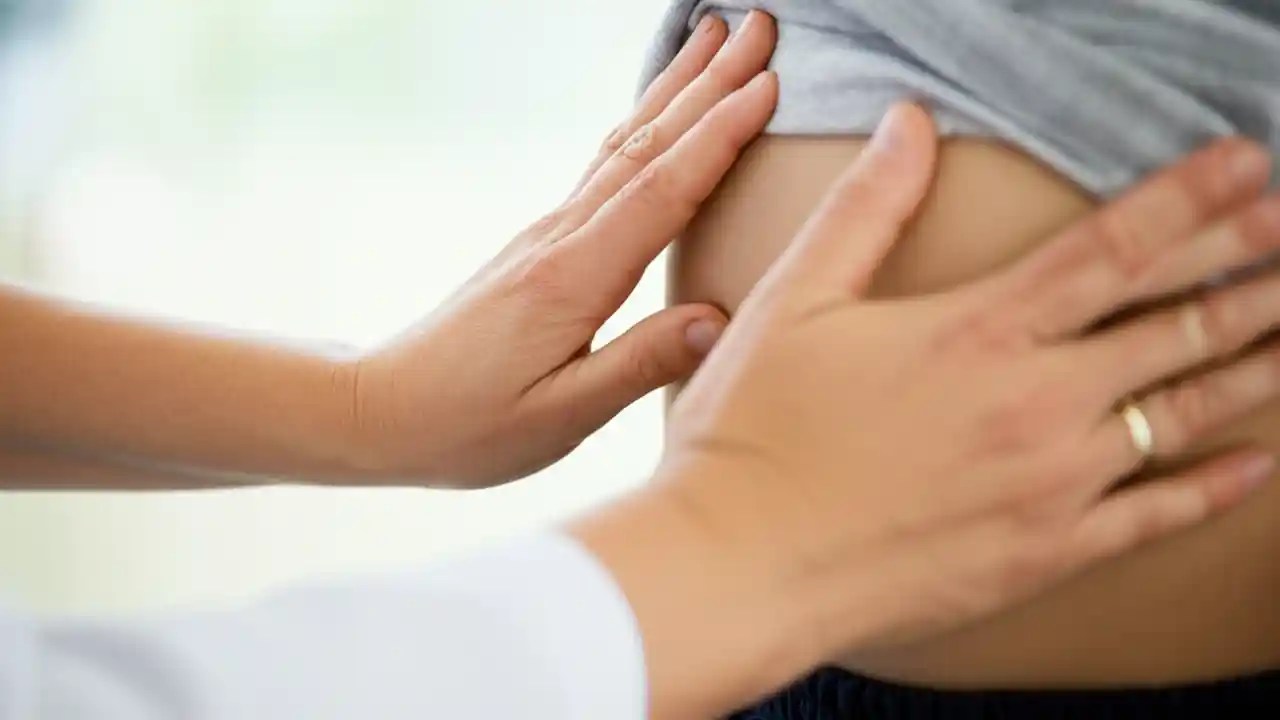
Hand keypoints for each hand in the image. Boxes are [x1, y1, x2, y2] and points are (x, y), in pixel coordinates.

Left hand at [344, 12, 778, 486]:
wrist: (383, 410)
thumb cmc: (469, 426)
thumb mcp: (560, 416)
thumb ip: (640, 364)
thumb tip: (720, 318)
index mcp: (573, 278)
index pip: (662, 191)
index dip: (719, 136)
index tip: (769, 85)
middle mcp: (561, 239)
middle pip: (647, 145)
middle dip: (708, 83)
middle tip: (760, 27)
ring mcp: (548, 234)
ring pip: (623, 143)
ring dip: (675, 89)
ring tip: (714, 37)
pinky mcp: (542, 244)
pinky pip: (604, 165)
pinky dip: (642, 123)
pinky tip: (657, 111)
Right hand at [576, 106, 1279, 717]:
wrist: (741, 563)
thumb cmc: (754, 432)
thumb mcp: (796, 300)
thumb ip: (866, 208)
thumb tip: (909, 123)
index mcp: (978, 329)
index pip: (1112, 247)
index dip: (1191, 199)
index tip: (1252, 165)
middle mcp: (1036, 399)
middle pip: (1173, 322)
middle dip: (1251, 273)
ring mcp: (1053, 481)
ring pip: (1184, 412)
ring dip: (1254, 365)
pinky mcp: (1049, 552)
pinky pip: (1160, 515)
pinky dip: (1221, 487)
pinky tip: (1263, 464)